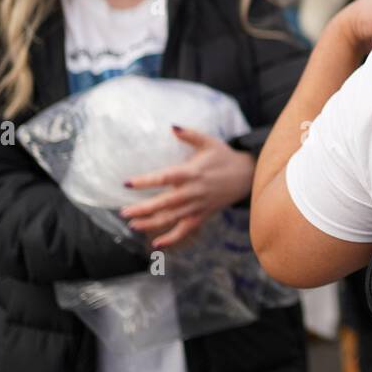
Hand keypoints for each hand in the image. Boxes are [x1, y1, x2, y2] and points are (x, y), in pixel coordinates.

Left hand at [120, 125, 256, 249]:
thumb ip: (190, 134)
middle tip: (124, 212)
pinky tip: (157, 244)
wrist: (247, 175)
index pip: (164, 178)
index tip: (127, 184)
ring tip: (133, 225)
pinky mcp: (202, 215)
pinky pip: (186, 230)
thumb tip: (171, 126)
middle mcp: (193, 191)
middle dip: (143, 209)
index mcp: (191, 172)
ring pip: (172, 218)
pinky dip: (172, 239)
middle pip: (165, 203)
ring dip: (151, 224)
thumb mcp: (209, 142)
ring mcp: (198, 206)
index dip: (145, 181)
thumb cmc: (224, 156)